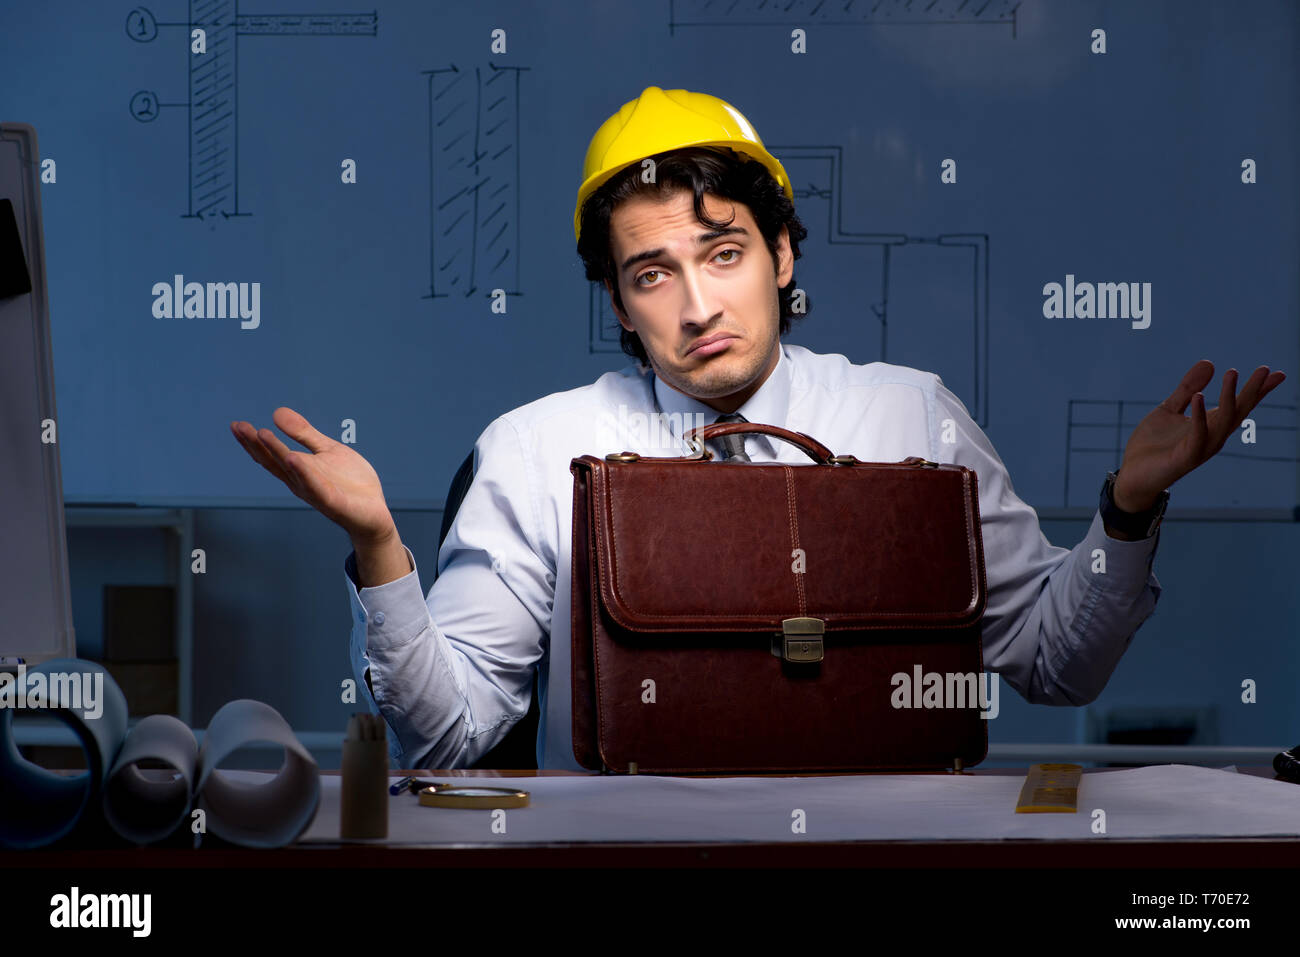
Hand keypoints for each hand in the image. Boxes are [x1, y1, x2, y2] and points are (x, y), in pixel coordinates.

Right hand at [230, 407, 395, 544]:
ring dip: (276, 454)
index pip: (271, 455)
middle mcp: (301, 483)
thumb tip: (276, 412)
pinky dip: (305, 473)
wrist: (375, 511)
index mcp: (298, 470)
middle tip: (239, 427)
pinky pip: (317, 487)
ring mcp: (316, 493)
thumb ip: (304, 434)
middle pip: (274, 462)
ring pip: (292, 472)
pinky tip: (294, 458)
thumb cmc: (350, 482)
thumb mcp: (327, 450)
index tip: (237, 425)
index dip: (253, 441)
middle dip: (256, 445)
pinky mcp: (334, 502)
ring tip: (262, 434)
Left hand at [1114, 361, 1285, 511]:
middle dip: (1253, 391)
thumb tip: (1210, 363)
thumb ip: (1188, 388)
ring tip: (1232, 372)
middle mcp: (1212, 436)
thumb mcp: (1169, 409)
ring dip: (1229, 397)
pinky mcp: (1186, 457)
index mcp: (1210, 424)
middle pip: (1238, 411)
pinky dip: (1199, 416)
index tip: (1277, 373)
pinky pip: (1197, 435)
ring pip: (1223, 421)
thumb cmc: (1153, 445)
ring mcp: (1201, 448)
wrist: (1132, 475)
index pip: (1239, 405)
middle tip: (1266, 369)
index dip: (1258, 390)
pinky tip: (1200, 397)